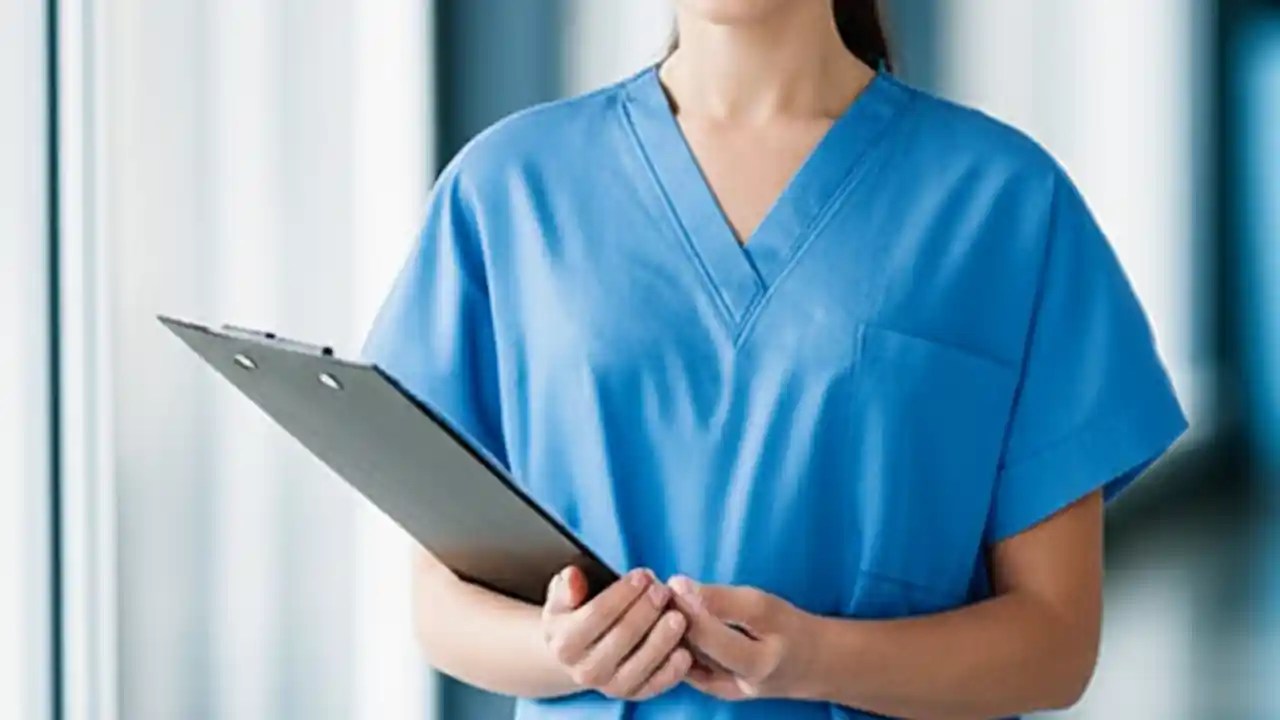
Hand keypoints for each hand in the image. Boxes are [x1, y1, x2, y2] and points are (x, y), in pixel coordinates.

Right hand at [541, 566, 692, 699]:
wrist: (578, 655)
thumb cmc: (576, 616)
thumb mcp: (562, 599)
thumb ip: (566, 586)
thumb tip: (573, 576)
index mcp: (564, 644)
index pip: (597, 615)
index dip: (623, 594)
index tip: (643, 575)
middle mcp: (585, 671)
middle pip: (622, 637)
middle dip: (646, 610)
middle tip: (663, 590)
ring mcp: (610, 686)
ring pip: (640, 663)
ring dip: (662, 639)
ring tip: (678, 615)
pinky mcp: (633, 695)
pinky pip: (655, 684)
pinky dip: (672, 670)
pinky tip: (685, 650)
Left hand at [668, 576, 814, 700]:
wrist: (808, 666)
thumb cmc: (788, 628)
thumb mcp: (763, 605)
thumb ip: (721, 599)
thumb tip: (677, 585)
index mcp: (759, 664)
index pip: (715, 636)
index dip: (692, 607)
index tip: (674, 581)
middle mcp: (739, 685)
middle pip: (695, 650)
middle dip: (676, 618)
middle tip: (663, 591)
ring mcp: (725, 692)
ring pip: (686, 660)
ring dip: (670, 630)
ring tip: (664, 603)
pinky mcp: (714, 691)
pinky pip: (686, 666)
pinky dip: (676, 642)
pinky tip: (669, 623)